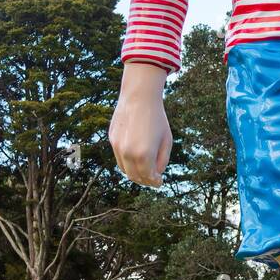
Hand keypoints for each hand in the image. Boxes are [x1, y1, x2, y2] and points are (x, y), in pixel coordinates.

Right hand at [109, 62, 172, 187]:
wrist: (139, 97)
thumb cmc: (157, 118)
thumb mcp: (166, 140)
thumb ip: (162, 160)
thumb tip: (155, 174)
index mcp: (144, 154)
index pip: (148, 177)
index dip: (155, 182)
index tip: (159, 182)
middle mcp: (128, 153)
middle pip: (135, 177)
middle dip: (144, 181)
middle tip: (152, 179)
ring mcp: (118, 147)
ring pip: (125, 169)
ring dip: (134, 173)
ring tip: (145, 170)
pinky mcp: (112, 140)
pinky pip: (119, 157)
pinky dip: (127, 162)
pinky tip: (136, 157)